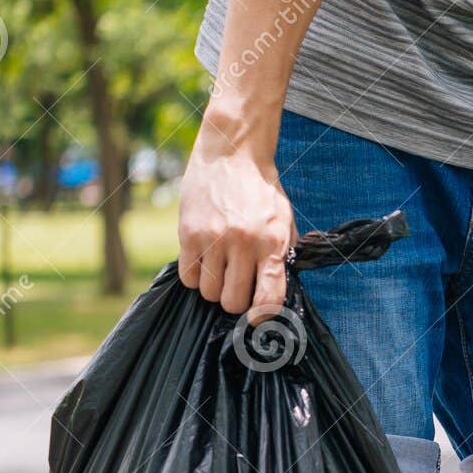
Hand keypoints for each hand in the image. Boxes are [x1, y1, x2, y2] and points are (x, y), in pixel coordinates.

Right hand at [177, 120, 293, 318]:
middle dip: (236, 301)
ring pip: (209, 293)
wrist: (232, 152)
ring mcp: (212, 239)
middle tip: (239, 286)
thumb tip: (276, 293)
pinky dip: (196, 277)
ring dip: (215, 288)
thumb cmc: (261, 190)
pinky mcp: (188, 234)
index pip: (268, 298)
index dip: (263, 318)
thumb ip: (282, 255)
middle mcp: (242, 244)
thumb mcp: (284, 220)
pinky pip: (188, 278)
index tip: (258, 321)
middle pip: (232, 302)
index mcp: (271, 243)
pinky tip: (205, 262)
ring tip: (222, 269)